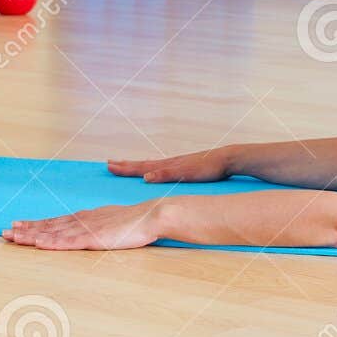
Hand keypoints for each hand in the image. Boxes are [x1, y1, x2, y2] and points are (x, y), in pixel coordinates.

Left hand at [3, 201, 164, 250]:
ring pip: (53, 233)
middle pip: (49, 225)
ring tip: (13, 237)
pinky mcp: (92, 238)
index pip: (56, 222)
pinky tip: (37, 243)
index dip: (36, 224)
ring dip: (32, 235)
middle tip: (4, 232)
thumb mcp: (113, 222)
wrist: (151, 216)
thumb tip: (92, 231)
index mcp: (86, 217)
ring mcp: (86, 229)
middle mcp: (81, 220)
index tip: (18, 226)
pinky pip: (66, 241)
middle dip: (26, 229)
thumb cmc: (136, 222)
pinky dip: (50, 242)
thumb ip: (99, 226)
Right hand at [108, 147, 229, 182]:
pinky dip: (153, 167)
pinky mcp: (185, 166)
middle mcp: (170, 163)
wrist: (227, 159)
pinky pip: (163, 166)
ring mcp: (177, 164)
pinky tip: (154, 169)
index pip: (142, 167)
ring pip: (152, 165)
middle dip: (126, 165)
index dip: (125, 168)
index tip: (109, 166)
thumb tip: (145, 177)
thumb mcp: (186, 173)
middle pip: (143, 164)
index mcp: (168, 166)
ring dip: (137, 166)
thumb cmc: (209, 167)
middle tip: (109, 164)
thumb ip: (166, 174)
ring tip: (126, 164)